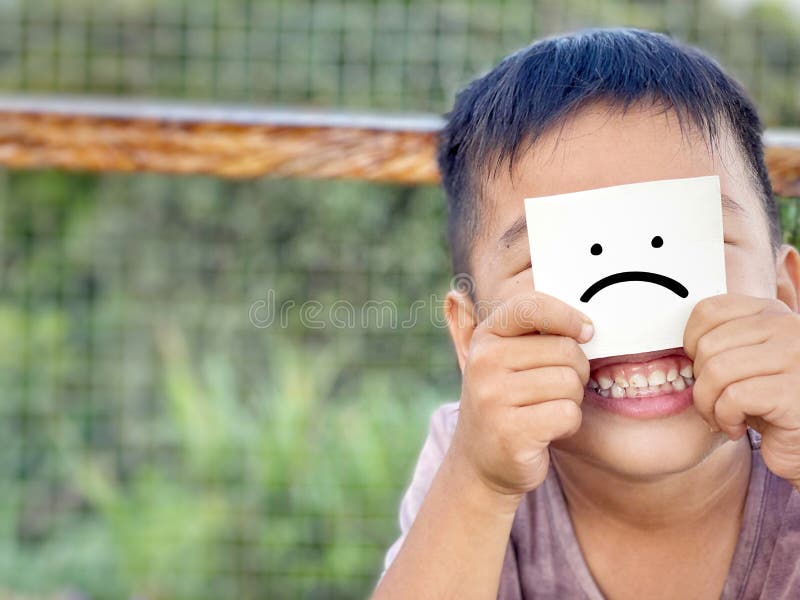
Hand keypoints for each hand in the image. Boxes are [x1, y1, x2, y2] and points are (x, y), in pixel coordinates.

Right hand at [449, 291, 592, 499]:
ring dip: (571, 399)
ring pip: (569, 383)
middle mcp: (483, 362)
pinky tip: (547, 430)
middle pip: (564, 349)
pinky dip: (568, 424)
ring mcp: (493, 398)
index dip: (567, 316)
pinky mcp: (511, 432)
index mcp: (485, 336)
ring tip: (547, 408)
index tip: (585, 331)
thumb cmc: (508, 401)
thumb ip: (531, 329)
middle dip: (575, 369)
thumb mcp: (507, 358)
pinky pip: (567, 414)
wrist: (481, 460)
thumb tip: (580, 311)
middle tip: (557, 385)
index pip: (531, 306)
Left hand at [684, 293, 799, 485]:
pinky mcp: (792, 391)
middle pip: (708, 344)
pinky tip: (737, 428)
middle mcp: (787, 327)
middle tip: (712, 403)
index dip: (691, 342)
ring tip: (721, 418)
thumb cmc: (770, 404)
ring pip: (716, 371)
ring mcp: (794, 357)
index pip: (710, 310)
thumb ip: (722, 342)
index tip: (700, 368)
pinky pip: (733, 398)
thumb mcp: (746, 362)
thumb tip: (675, 347)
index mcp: (772, 312)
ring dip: (708, 404)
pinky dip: (725, 419)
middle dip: (699, 381)